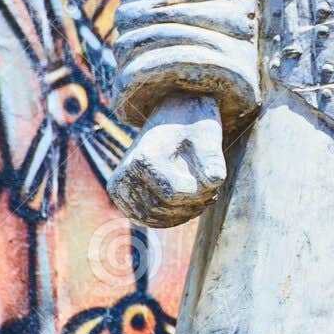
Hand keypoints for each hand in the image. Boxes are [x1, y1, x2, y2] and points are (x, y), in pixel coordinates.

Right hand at [109, 94, 225, 226]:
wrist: (171, 114)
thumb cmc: (192, 125)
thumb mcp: (207, 135)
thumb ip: (212, 157)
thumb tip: (214, 181)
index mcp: (144, 157)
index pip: (174, 193)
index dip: (200, 195)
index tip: (215, 184)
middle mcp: (125, 172)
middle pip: (162, 207)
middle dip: (192, 205)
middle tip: (211, 193)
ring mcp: (118, 184)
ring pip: (153, 217)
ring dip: (181, 214)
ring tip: (200, 198)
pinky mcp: (119, 193)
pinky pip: (143, 218)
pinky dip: (166, 218)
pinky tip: (186, 205)